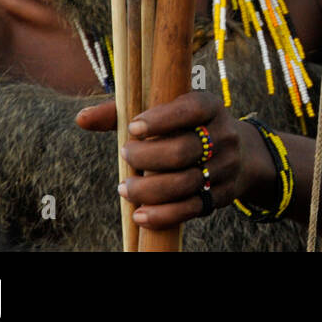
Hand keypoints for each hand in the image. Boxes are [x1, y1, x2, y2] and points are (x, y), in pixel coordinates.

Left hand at [76, 92, 262, 229]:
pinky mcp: (222, 194)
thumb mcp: (165, 111)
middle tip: (125, 156)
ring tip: (125, 189)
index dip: (161, 120)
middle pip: (183, 151)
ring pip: (186, 183)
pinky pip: (192, 208)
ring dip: (149, 190)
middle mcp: (223, 135)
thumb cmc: (185, 127)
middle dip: (147, 158)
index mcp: (209, 106)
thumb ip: (122, 113)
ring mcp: (226, 166)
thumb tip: (82, 118)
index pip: (190, 109)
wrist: (240, 152)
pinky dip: (164, 215)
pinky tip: (140, 215)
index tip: (133, 128)